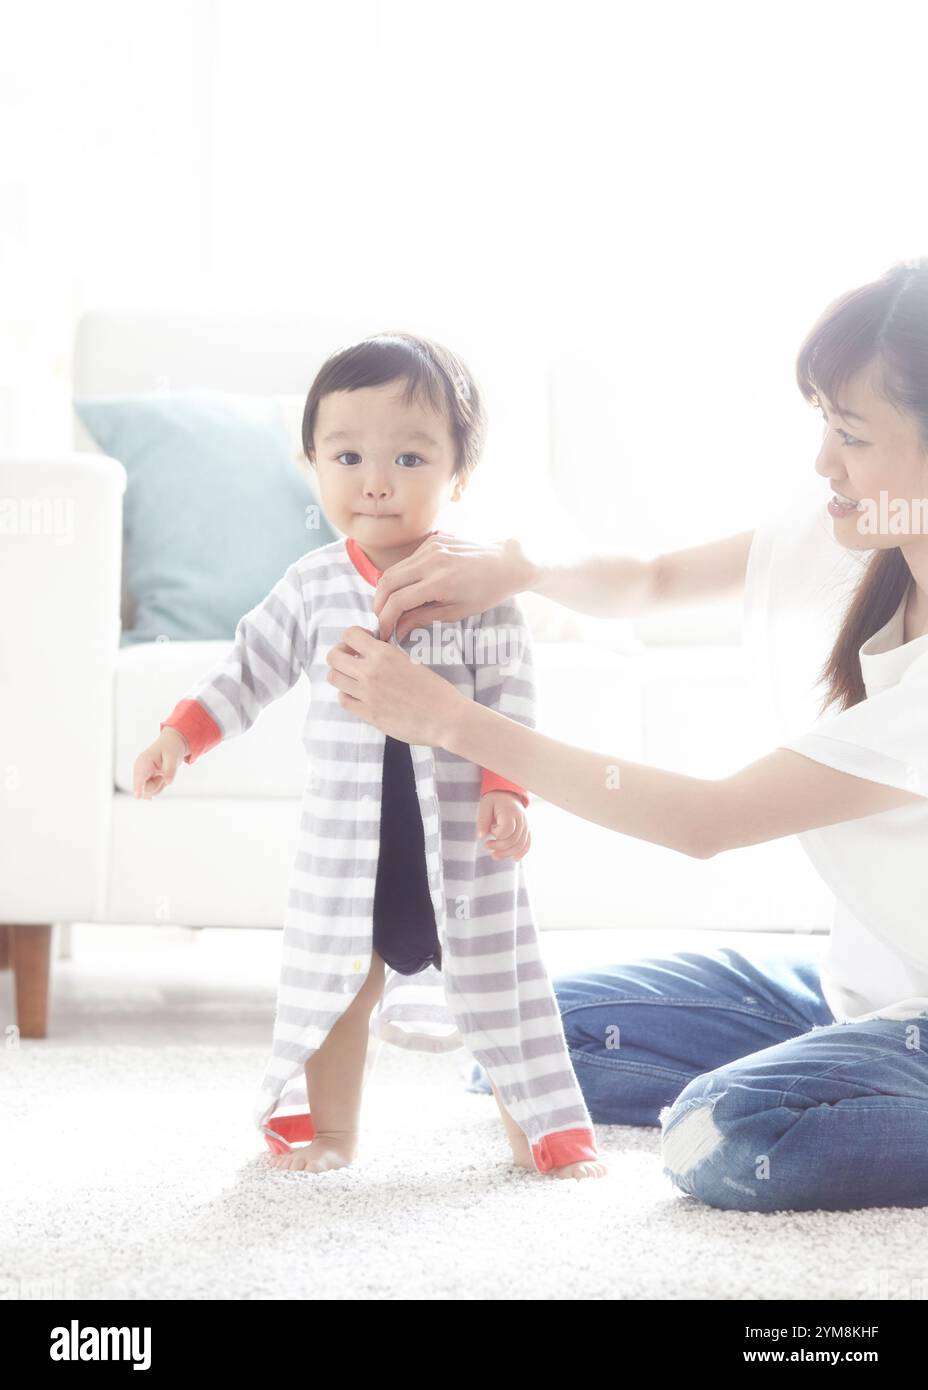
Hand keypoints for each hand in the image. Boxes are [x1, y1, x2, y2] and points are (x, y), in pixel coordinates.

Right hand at [133, 729, 186, 799]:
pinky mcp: (145, 779)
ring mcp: (141, 776)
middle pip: (146, 789)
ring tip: (163, 772)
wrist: (170, 745)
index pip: (139, 778)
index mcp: (143, 762)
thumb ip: (170, 770)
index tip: (137, 797)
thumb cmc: (171, 749)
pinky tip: (161, 777)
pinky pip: (152, 790)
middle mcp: (139, 770)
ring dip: (160, 785)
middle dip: (158, 785)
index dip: (138, 788)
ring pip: (150, 791)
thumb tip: (168, 782)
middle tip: (163, 773)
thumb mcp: (173, 757)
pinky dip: (160, 786)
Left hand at [325, 625, 462, 745]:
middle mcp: (371, 672)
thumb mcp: (412, 662)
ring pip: (334, 678)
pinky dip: (347, 695)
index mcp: (384, 654)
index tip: (363, 645)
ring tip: (356, 678)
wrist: (446, 718)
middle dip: (341, 655)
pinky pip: (343, 700)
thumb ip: (388, 656)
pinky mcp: (368, 714)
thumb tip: (371, 651)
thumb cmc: (436, 690)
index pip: (349, 634)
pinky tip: (360, 695)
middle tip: (354, 661)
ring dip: (342, 675)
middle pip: (333, 657)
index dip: (352, 638)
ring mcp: (367, 695)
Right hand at [372, 531, 535, 641]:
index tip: (383, 633)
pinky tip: (406, 591)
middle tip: (380, 620)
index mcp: (440, 582)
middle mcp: (432, 561)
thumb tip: (397, 630)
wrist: (507, 563)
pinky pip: (407, 562)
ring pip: (393, 570)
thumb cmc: (486, 592)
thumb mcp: (456, 612)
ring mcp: (431, 547)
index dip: (385, 619)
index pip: (398, 601)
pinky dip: (400, 578)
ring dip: (385, 591)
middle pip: (387, 582)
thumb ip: (422, 619)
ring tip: (389, 609)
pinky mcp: (432, 541)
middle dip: (378, 604)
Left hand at [476, 791, 530, 860]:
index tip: (490, 828)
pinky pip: (527, 843)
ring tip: (494, 855)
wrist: (507, 794)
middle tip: (487, 845)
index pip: (507, 830)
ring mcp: (526, 825)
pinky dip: (522, 852)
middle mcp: (521, 819)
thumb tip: (481, 837)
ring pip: (520, 845)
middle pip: (514, 840)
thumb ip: (482, 820)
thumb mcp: (485, 805)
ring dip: (507, 853)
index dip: (497, 833)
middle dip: (499, 847)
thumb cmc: (494, 799)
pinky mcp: (527, 830)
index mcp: (510, 811)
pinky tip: (515, 859)